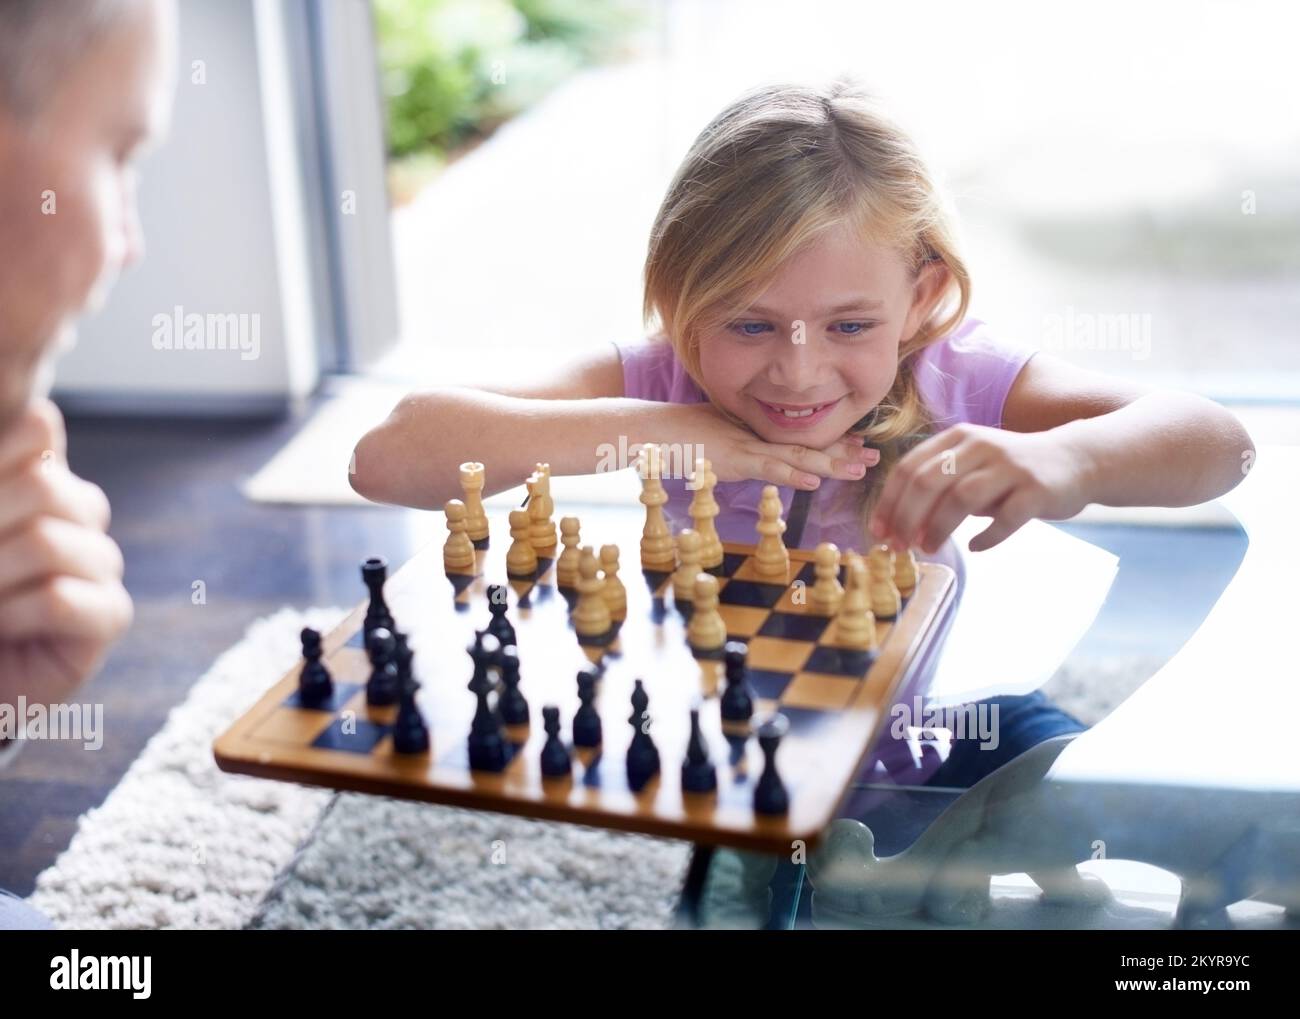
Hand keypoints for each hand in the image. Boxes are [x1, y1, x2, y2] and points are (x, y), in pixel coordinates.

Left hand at [0, 400, 131, 711]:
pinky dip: (16, 615)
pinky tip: (5, 630)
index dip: (3, 452)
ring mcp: (100, 563)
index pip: (37, 427)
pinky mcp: (109, 615)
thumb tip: (41, 414)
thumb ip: (6, 473)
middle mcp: (79, 513)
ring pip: (49, 542)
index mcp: (40, 478)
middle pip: (43, 485)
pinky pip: (61, 597)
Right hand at [667, 402, 879, 488]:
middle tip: (875, 454)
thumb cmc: (679, 437)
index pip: (801, 437)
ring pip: (796, 455)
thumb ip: (741, 448)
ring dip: (829, 463)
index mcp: (757, 432)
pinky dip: (791, 475)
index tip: (860, 445)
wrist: (652, 430)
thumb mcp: (718, 440)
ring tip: (859, 469)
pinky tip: (813, 482)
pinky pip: (767, 468)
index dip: (832, 442)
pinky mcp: (733, 460)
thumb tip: (755, 459)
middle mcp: (757, 436)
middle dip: (843, 451)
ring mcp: (747, 446)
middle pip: (808, 443)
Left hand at [868, 424, 1090, 552]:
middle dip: (906, 518)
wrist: (1077, 459)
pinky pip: (1005, 518)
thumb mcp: (972, 466)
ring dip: (939, 528)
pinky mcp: (1036, 490)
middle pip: (928, 482)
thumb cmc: (1012, 470)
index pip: (909, 468)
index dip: (889, 502)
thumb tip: (901, 526)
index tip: (879, 531)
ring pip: (961, 498)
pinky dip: (986, 536)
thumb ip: (940, 488)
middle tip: (900, 546)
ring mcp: (1009, 467)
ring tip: (929, 548)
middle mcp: (980, 446)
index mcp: (958, 438)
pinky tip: (975, 547)